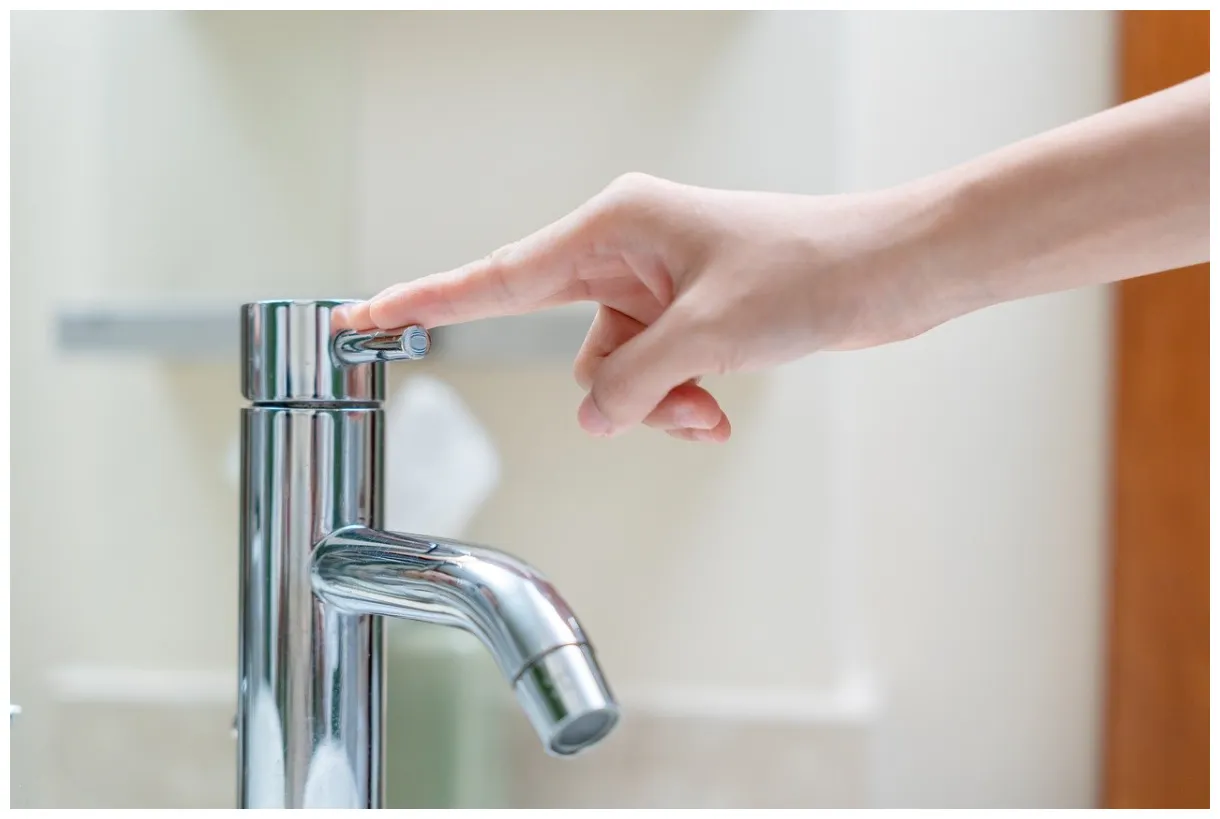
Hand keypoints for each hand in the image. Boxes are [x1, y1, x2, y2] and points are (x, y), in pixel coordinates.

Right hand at [334, 173, 944, 441]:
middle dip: (621, 392)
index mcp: (615, 226)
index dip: (422, 301)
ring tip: (714, 403)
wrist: (888, 271)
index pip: (497, 276)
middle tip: (679, 399)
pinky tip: (719, 407)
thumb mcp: (708, 335)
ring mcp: (653, 284)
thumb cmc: (812, 268)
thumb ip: (632, 382)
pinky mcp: (683, 313)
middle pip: (572, 348)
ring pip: (615, 376)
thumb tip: (593, 417)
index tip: (360, 316)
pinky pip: (651, 377)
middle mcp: (625, 250)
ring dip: (660, 404)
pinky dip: (679, 401)